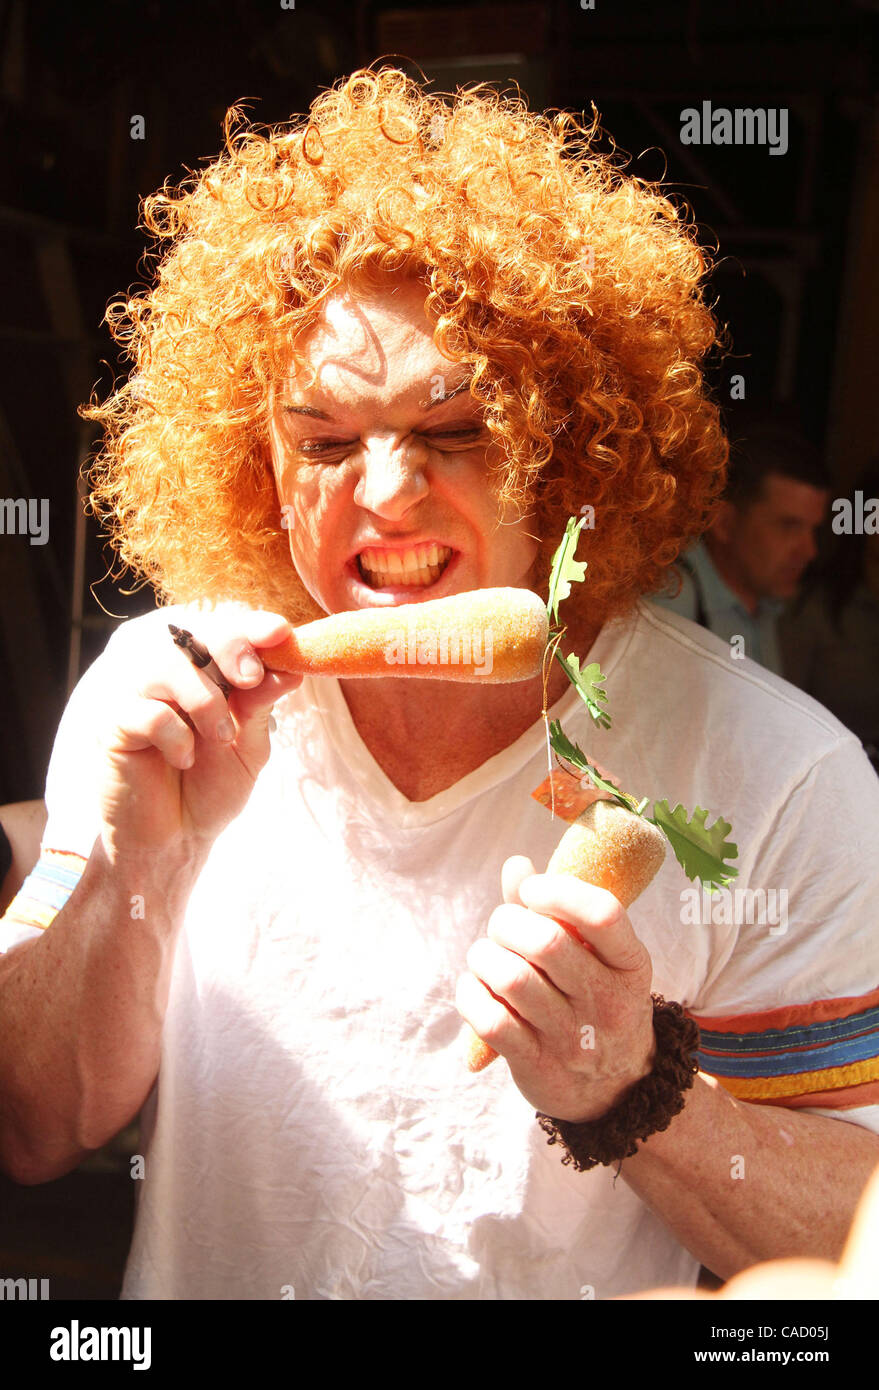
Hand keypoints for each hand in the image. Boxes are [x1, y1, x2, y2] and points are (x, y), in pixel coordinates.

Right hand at [99, 608, 303, 858]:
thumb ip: (260, 706)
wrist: (177, 839)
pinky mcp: (112, 723)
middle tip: (249, 677)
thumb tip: (290, 668)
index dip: (250, 626)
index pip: (223, 628)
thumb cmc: (212, 787)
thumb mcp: (249, 746)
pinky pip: (145, 712)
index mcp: (201, 668)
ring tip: (219, 737)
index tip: (279, 634)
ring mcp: (134, 693)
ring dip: (203, 699)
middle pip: (190, 631)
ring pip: (163, 663)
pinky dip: (174, 736)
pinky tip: (182, 759)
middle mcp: (165, 670)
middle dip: (228, 647)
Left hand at [456, 855, 656, 1121]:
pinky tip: (474, 987)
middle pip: (546, 942)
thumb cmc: (597, 1003)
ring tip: (485, 957)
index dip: (559, 891)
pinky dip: (471, 994)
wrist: (617, 1091)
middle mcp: (609, 1002)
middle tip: (502, 927)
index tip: (532, 890)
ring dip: (484, 957)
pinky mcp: (539, 1066)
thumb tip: (516, 866)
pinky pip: (491, 1021)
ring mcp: (574, 1039)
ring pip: (512, 979)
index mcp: (631, 965)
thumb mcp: (599, 960)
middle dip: (507, 923)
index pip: (603, 914)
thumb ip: (557, 912)